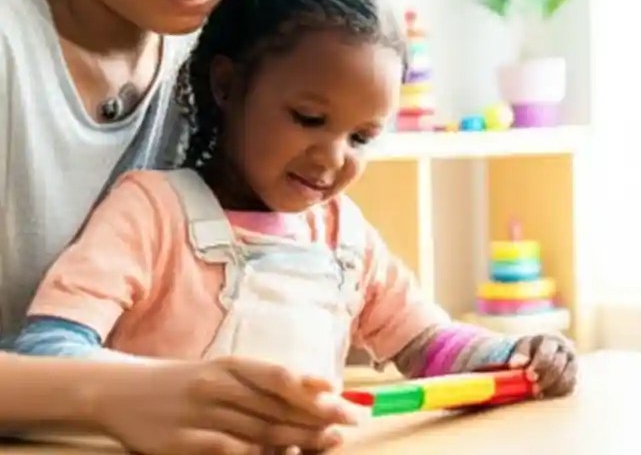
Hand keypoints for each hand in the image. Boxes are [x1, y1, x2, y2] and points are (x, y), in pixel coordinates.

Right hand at [90, 355, 364, 453]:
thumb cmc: (184, 384)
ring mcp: (198, 415)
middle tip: (349, 424)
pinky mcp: (181, 441)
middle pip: (276, 406)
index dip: (315, 391)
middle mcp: (217, 387)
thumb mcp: (222, 373)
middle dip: (318, 417)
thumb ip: (265, 381)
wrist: (120, 392)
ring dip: (297, 438)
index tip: (346, 402)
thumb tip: (320, 386)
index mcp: (229, 366)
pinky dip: (255, 454)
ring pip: (257, 430)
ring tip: (327, 441)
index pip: (280, 377)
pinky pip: (227, 450)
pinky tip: (279, 454)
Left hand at [508, 333, 577, 397]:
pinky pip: (571, 386)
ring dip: (552, 387)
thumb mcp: (523, 348)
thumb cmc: (530, 351)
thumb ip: (519, 354)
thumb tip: (515, 365)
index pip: (547, 353)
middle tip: (534, 389)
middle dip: (545, 379)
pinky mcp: (574, 376)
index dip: (538, 365)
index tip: (529, 376)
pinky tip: (546, 394)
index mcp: (550, 340)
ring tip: (539, 393)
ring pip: (567, 376)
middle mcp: (565, 350)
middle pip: (558, 365)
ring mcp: (572, 363)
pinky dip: (558, 392)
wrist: (541, 353)